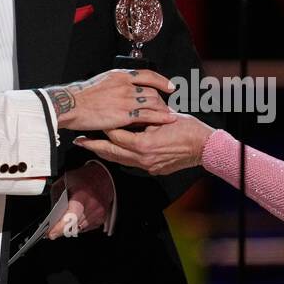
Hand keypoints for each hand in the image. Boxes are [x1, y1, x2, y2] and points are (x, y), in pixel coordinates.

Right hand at [45, 69, 176, 131]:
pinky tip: (167, 120)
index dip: (161, 81)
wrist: (71, 105)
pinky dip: (160, 118)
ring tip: (169, 115)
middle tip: (167, 107)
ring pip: (153, 102)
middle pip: (152, 91)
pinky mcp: (124, 114)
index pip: (147, 75)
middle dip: (163, 100)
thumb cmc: (82, 96)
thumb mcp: (101, 81)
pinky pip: (148, 115)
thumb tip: (124, 87)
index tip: (169, 86)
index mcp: (120, 75)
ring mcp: (125, 99)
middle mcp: (125, 85)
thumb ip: (116, 84)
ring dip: (163, 110)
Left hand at [47, 162, 115, 237]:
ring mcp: (98, 214)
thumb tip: (51, 214)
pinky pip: (85, 228)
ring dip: (70, 228)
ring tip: (63, 221)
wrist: (103, 176)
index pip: (71, 217)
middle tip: (52, 230)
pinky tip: (75, 217)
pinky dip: (78, 225)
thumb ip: (56, 197)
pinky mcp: (101, 219)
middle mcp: (92, 207)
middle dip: (61, 229)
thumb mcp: (64, 181)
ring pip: (78, 229)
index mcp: (82, 196)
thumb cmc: (84, 178)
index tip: (50, 233)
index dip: (60, 228)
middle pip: (73, 226)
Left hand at [74, 112, 214, 175]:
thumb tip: (128, 113)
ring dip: (105, 153)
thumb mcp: (163, 117)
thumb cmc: (188, 129)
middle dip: (93, 146)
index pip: (115, 136)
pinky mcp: (153, 170)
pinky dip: (121, 157)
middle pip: (111, 152)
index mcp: (144, 144)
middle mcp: (143, 158)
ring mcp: (148, 166)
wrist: (205, 147)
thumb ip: (143, 117)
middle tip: (79, 140)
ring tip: (92, 147)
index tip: (95, 121)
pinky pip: (131, 164)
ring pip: (119, 161)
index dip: (105, 127)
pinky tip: (115, 151)